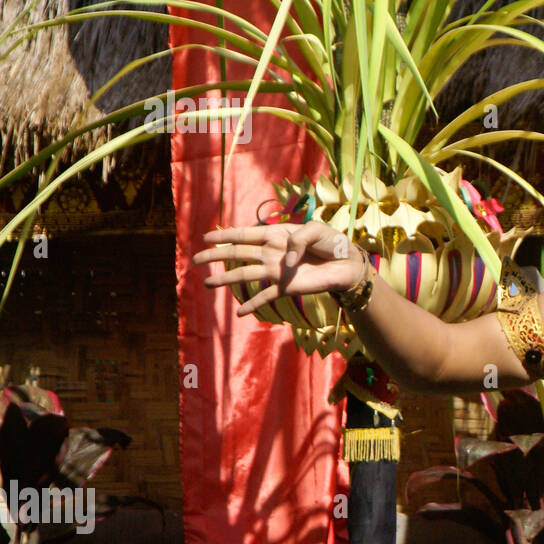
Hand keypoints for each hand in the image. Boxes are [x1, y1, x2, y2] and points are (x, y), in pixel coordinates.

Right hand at [192, 221, 364, 316]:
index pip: (246, 235)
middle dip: (217, 256)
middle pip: (239, 254)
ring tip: (207, 284)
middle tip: (196, 260)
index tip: (206, 238)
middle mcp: (272, 253)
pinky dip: (253, 305)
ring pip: (246, 275)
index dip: (226, 236)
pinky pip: (266, 297)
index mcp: (277, 235)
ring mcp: (277, 271)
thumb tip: (284, 262)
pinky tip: (240, 313)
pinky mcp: (287, 287)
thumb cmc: (331, 242)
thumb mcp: (316, 230)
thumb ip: (298, 240)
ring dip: (227, 280)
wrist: (347, 263)